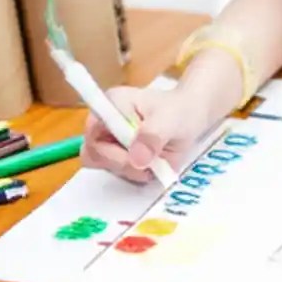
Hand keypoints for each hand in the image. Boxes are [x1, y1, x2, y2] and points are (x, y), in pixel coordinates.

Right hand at [80, 85, 212, 182]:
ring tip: (156, 160)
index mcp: (110, 105)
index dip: (108, 148)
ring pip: (107, 167)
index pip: (91, 132)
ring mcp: (109, 143)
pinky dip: (138, 176)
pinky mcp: (119, 159)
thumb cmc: (178, 111)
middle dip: (123, 163)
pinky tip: (154, 166)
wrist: (191, 117)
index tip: (133, 153)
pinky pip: (120, 175)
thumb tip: (137, 160)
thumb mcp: (169, 120)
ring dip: (132, 171)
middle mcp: (104, 124)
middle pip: (94, 154)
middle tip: (149, 162)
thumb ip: (152, 137)